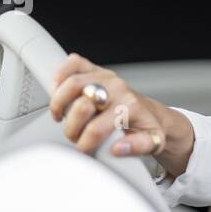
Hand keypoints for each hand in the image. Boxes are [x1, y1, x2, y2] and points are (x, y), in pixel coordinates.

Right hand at [50, 54, 194, 178]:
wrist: (148, 112)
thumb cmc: (146, 127)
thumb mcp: (152, 142)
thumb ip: (138, 146)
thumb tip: (118, 148)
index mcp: (129, 107)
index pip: (97, 128)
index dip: (84, 143)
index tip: (83, 149)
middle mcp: (117, 88)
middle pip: (81, 104)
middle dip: (72, 126)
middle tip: (74, 134)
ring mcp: (105, 77)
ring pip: (72, 82)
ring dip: (59, 102)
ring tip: (61, 115)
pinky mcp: (96, 70)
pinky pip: (74, 63)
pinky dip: (61, 74)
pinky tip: (59, 91)